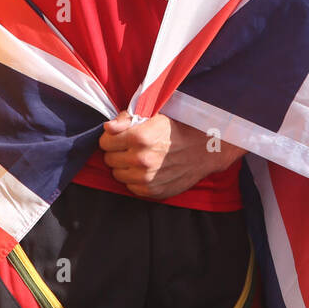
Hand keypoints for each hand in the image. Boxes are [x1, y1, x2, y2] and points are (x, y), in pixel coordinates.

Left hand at [99, 113, 244, 199]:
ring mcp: (146, 177)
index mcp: (139, 137)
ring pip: (117, 175)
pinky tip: (146, 170)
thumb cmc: (177, 129)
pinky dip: (134, 179)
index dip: (111, 138)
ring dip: (124, 167)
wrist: (203, 149)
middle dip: (116, 152)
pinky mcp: (153, 191)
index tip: (119, 137)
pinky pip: (130, 187)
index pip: (105, 142)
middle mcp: (141, 159)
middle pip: (108, 159)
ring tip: (138, 158)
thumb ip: (126, 119)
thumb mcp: (153, 115)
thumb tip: (107, 127)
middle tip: (129, 147)